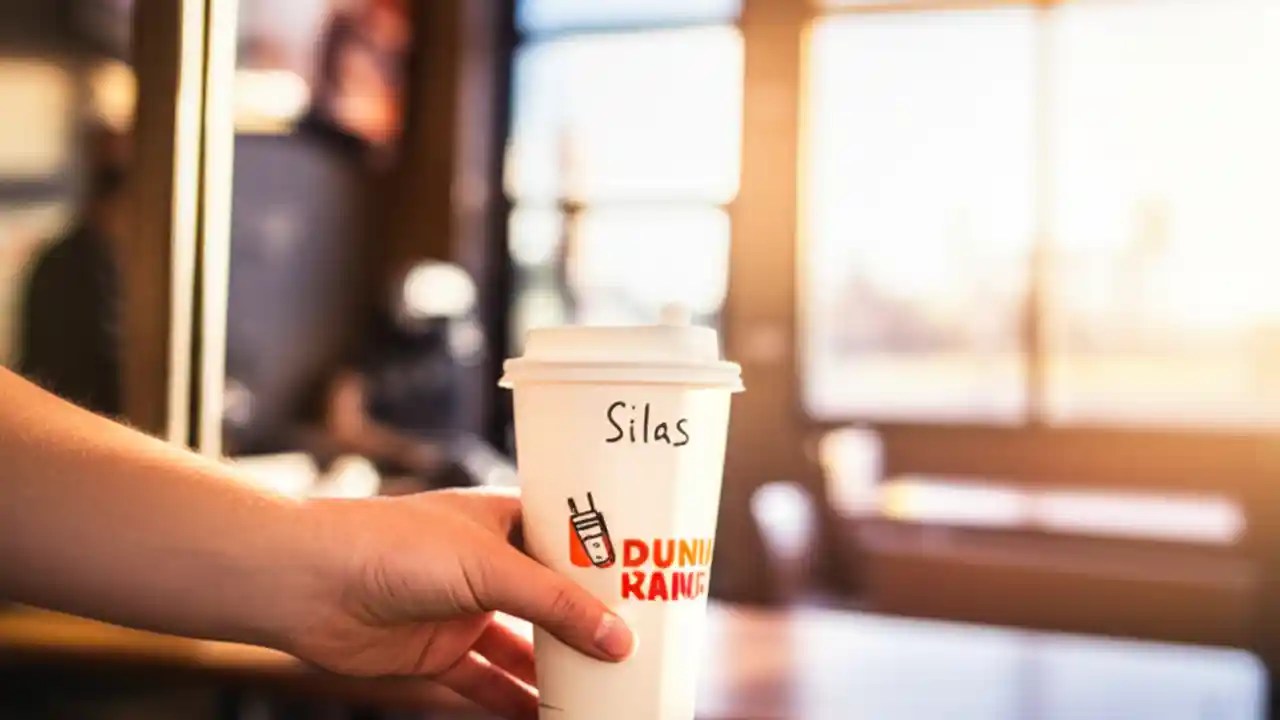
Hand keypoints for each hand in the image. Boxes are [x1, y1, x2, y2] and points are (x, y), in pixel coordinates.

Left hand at [286, 488, 632, 718]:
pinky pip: (488, 682)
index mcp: (504, 520)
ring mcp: (464, 608)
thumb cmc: (394, 545)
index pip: (571, 540)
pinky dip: (517, 702)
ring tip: (606, 692)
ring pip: (526, 646)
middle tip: (639, 649)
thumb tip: (619, 639)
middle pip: (553, 598)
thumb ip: (555, 604)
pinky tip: (549, 717)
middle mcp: (488, 563)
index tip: (652, 588)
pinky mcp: (439, 651)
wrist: (307, 581)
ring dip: (559, 670)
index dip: (609, 565)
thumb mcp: (489, 566)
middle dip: (591, 625)